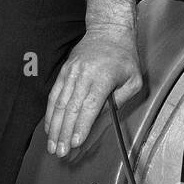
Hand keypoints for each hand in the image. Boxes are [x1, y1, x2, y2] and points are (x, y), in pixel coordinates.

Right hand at [43, 27, 143, 157]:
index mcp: (103, 76)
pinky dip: (51, 113)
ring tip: (53, 146)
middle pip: (71, 108)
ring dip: (55, 127)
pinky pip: (54, 94)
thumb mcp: (133, 79)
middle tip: (61, 152)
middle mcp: (84, 73)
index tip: (76, 143)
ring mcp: (71, 72)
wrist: (108, 30)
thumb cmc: (124, 57)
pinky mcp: (64, 71)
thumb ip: (119, 100)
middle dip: (65, 133)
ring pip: (60, 103)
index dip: (81, 126)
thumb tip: (103, 119)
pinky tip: (49, 128)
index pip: (89, 105)